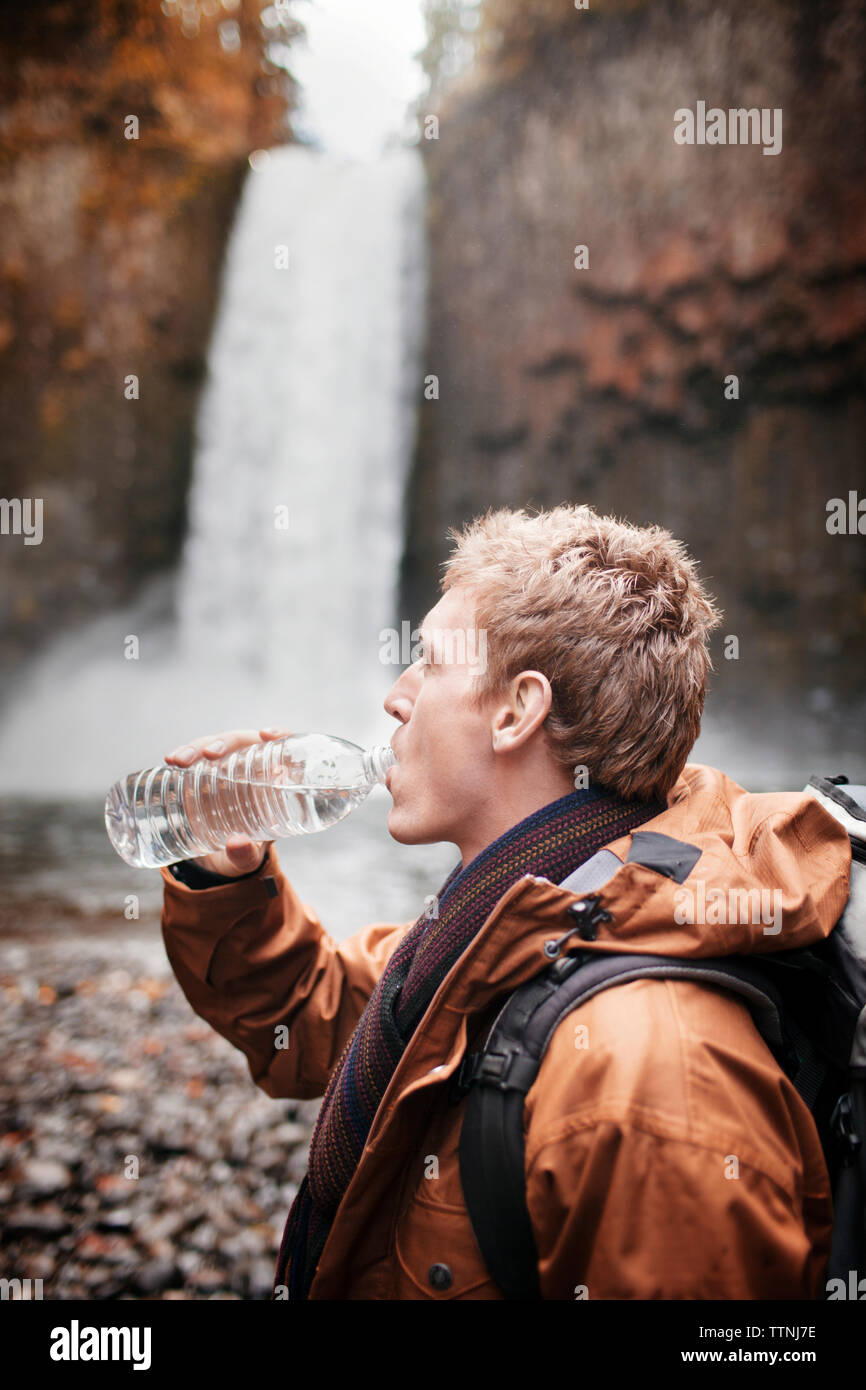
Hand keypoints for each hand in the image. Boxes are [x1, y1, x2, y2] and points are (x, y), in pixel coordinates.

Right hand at [164, 726, 290, 877]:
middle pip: (242, 742)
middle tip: (209, 754)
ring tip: (179, 760)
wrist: (216, 861)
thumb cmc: (245, 853)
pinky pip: (193, 756)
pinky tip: (171, 759)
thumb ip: (246, 855)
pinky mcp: (200, 773)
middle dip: (224, 742)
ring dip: (197, 747)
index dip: (278, 736)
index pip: (281, 749)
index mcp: (271, 783)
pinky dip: (182, 754)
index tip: (266, 736)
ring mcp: (222, 768)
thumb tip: (237, 844)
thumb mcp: (248, 859)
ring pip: (213, 745)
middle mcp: (248, 769)